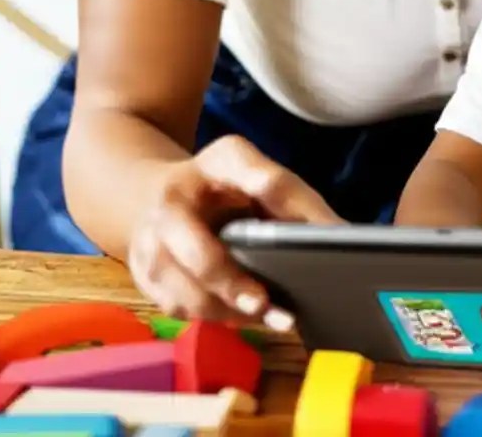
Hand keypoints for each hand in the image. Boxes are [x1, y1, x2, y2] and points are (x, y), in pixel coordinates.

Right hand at [126, 135, 342, 329]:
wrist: (159, 198)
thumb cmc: (225, 190)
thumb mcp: (259, 178)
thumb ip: (294, 199)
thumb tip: (340, 235)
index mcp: (213, 164)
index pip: (240, 166)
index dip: (265, 184)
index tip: (286, 205)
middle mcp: (171, 201)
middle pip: (194, 249)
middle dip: (228, 281)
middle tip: (263, 302)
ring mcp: (148, 241)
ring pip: (182, 288)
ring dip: (226, 310)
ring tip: (270, 317)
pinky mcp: (142, 274)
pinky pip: (177, 306)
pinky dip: (213, 317)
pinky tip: (244, 317)